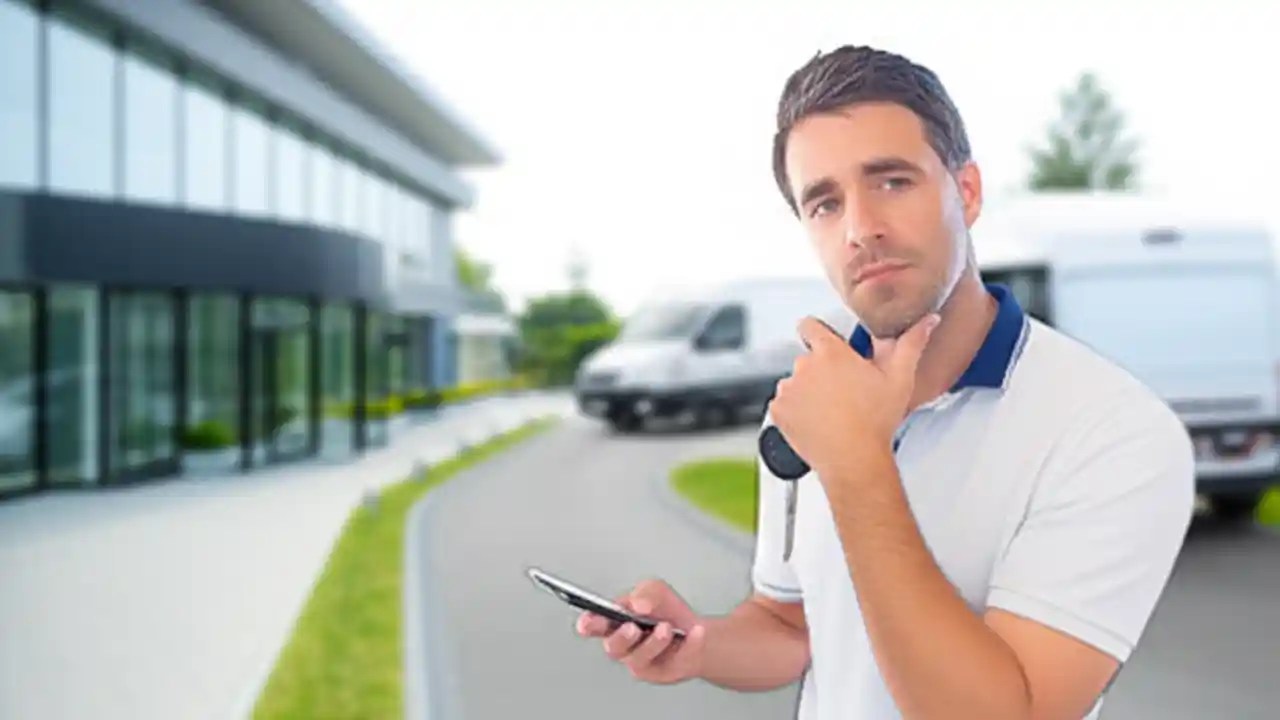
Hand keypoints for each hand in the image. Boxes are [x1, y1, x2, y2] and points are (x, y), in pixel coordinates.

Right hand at [575, 578, 707, 684]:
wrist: (696, 632)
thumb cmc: (667, 612)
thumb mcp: (656, 591)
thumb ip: (646, 593)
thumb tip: (638, 604)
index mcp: (614, 622)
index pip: (593, 625)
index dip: (588, 624)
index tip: (590, 620)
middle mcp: (623, 645)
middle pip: (613, 647)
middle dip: (621, 637)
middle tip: (633, 627)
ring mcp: (640, 661)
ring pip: (639, 658)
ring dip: (654, 642)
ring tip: (666, 628)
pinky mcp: (660, 673)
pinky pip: (672, 663)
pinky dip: (687, 645)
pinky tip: (695, 633)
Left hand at [769, 313, 939, 477]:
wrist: (854, 460)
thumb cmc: (874, 422)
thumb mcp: (900, 379)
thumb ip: (912, 344)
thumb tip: (926, 322)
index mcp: (831, 353)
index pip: (810, 325)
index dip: (816, 331)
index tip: (824, 341)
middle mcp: (804, 366)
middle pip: (807, 359)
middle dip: (821, 371)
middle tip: (843, 390)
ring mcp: (789, 389)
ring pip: (795, 383)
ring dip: (807, 391)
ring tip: (830, 410)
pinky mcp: (779, 411)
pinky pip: (783, 404)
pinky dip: (794, 411)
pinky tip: (815, 420)